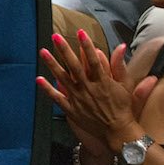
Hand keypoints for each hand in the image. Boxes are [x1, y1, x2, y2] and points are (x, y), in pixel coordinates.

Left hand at [37, 31, 140, 148]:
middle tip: (56, 36)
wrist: (118, 132)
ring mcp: (78, 99)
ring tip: (43, 51)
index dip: (87, 45)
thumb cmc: (122, 108)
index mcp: (103, 82)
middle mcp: (89, 89)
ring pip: (63, 79)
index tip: (81, 32)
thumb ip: (120, 65)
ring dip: (52, 64)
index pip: (94, 60)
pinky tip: (38, 79)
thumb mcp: (125, 86)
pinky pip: (57, 98)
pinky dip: (47, 89)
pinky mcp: (72, 109)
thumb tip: (122, 46)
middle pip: (75, 66)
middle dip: (65, 50)